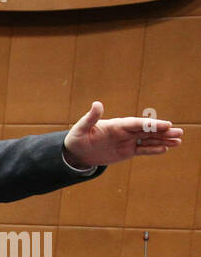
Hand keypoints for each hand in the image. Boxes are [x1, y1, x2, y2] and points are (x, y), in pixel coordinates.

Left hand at [63, 101, 182, 168]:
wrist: (76, 152)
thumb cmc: (78, 138)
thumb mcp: (81, 128)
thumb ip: (91, 118)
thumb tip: (97, 104)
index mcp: (117, 124)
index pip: (137, 124)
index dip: (151, 124)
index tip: (166, 125)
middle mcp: (125, 132)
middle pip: (147, 131)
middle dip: (163, 132)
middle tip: (179, 132)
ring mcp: (127, 141)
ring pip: (148, 140)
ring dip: (163, 140)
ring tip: (178, 141)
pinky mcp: (126, 151)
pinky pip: (142, 150)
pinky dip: (153, 150)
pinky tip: (165, 149)